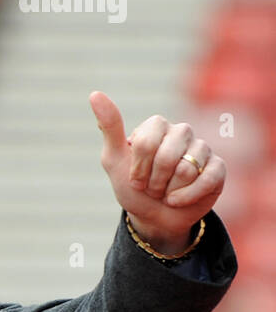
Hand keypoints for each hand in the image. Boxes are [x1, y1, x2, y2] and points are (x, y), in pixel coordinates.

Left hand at [90, 92, 225, 256]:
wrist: (154, 218)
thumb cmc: (134, 188)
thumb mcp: (114, 161)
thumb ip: (109, 127)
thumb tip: (95, 94)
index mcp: (157, 125)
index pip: (146, 143)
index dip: (138, 170)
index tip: (134, 179)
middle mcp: (181, 132)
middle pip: (168, 157)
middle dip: (154, 182)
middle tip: (152, 187)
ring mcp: (202, 148)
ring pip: (186, 170)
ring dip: (169, 191)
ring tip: (166, 192)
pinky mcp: (217, 168)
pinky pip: (206, 180)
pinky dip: (187, 197)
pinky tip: (178, 200)